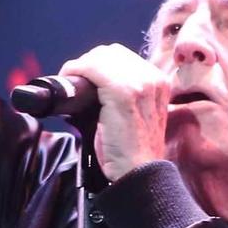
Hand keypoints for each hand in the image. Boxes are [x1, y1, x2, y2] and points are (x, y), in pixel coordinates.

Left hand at [56, 44, 170, 182]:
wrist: (139, 174)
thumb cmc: (131, 152)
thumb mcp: (135, 117)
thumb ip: (122, 97)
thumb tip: (90, 86)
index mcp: (159, 83)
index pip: (123, 57)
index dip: (98, 64)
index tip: (83, 78)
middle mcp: (153, 79)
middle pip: (111, 53)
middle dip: (88, 63)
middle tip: (73, 81)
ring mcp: (140, 84)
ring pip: (101, 57)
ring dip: (80, 66)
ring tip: (69, 81)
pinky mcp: (123, 92)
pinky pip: (93, 68)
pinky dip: (76, 70)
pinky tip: (68, 80)